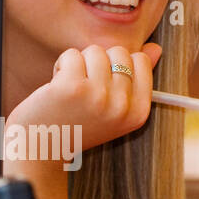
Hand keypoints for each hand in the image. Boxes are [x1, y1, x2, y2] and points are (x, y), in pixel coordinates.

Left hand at [7, 43, 161, 152]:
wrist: (42, 150)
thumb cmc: (77, 126)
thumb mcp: (114, 109)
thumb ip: (137, 79)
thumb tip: (156, 48)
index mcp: (138, 113)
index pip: (140, 61)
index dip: (117, 67)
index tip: (102, 88)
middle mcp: (121, 106)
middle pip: (118, 52)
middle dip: (98, 64)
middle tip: (84, 91)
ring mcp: (98, 96)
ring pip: (94, 51)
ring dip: (78, 65)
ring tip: (70, 89)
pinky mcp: (72, 88)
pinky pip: (71, 55)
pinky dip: (60, 66)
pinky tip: (55, 88)